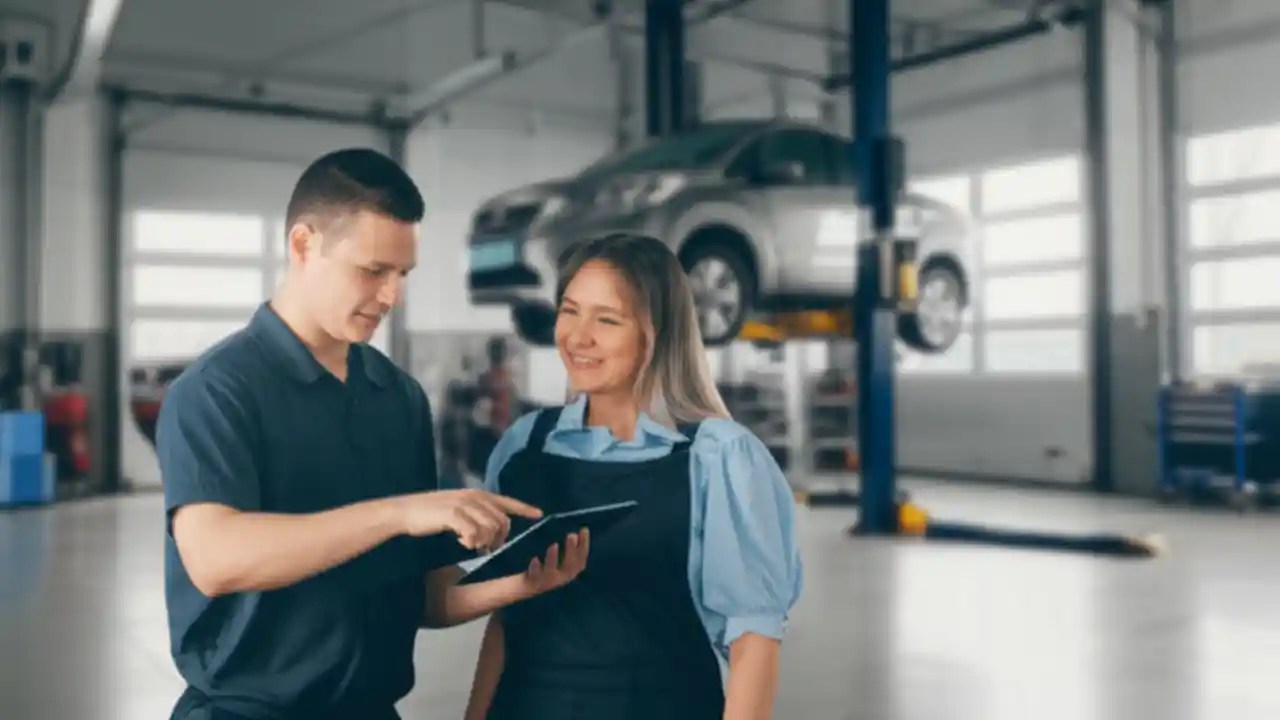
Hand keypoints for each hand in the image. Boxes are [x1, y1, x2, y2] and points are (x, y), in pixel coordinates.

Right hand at [398, 489, 541, 550]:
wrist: (405, 511)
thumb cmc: (431, 513)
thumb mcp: (458, 509)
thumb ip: (476, 515)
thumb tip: (492, 531)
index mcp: (477, 495)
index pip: (506, 501)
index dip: (524, 508)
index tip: (539, 514)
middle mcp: (473, 497)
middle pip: (502, 521)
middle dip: (499, 538)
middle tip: (486, 548)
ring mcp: (463, 505)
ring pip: (490, 529)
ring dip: (485, 542)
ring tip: (472, 545)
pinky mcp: (452, 515)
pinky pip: (473, 533)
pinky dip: (471, 542)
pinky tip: (461, 543)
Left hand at [522, 529, 589, 594]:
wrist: (527, 586)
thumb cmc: (547, 569)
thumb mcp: (560, 561)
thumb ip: (569, 551)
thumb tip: (575, 534)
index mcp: (570, 572)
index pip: (581, 560)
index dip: (584, 546)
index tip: (584, 529)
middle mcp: (560, 579)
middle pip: (568, 567)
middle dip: (571, 551)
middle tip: (571, 535)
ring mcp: (547, 582)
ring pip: (551, 573)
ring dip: (553, 559)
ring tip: (554, 545)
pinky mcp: (534, 584)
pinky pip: (535, 578)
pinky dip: (536, 568)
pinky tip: (535, 559)